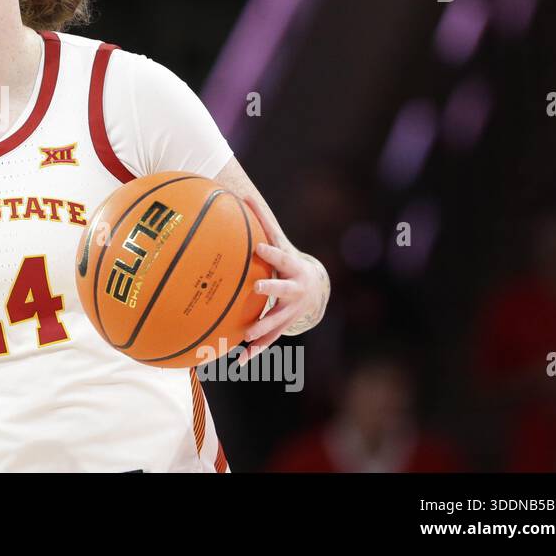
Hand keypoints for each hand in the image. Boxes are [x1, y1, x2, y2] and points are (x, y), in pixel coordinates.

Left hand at [237, 194, 328, 365]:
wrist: (315, 288)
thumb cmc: (287, 260)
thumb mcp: (280, 242)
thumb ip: (262, 222)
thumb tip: (242, 195)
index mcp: (293, 267)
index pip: (282, 258)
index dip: (272, 253)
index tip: (260, 248)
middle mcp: (295, 290)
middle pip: (284, 290)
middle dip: (273, 289)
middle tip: (258, 287)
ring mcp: (291, 311)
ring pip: (278, 320)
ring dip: (264, 326)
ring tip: (247, 333)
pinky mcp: (284, 326)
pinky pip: (270, 340)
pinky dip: (256, 350)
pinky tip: (240, 360)